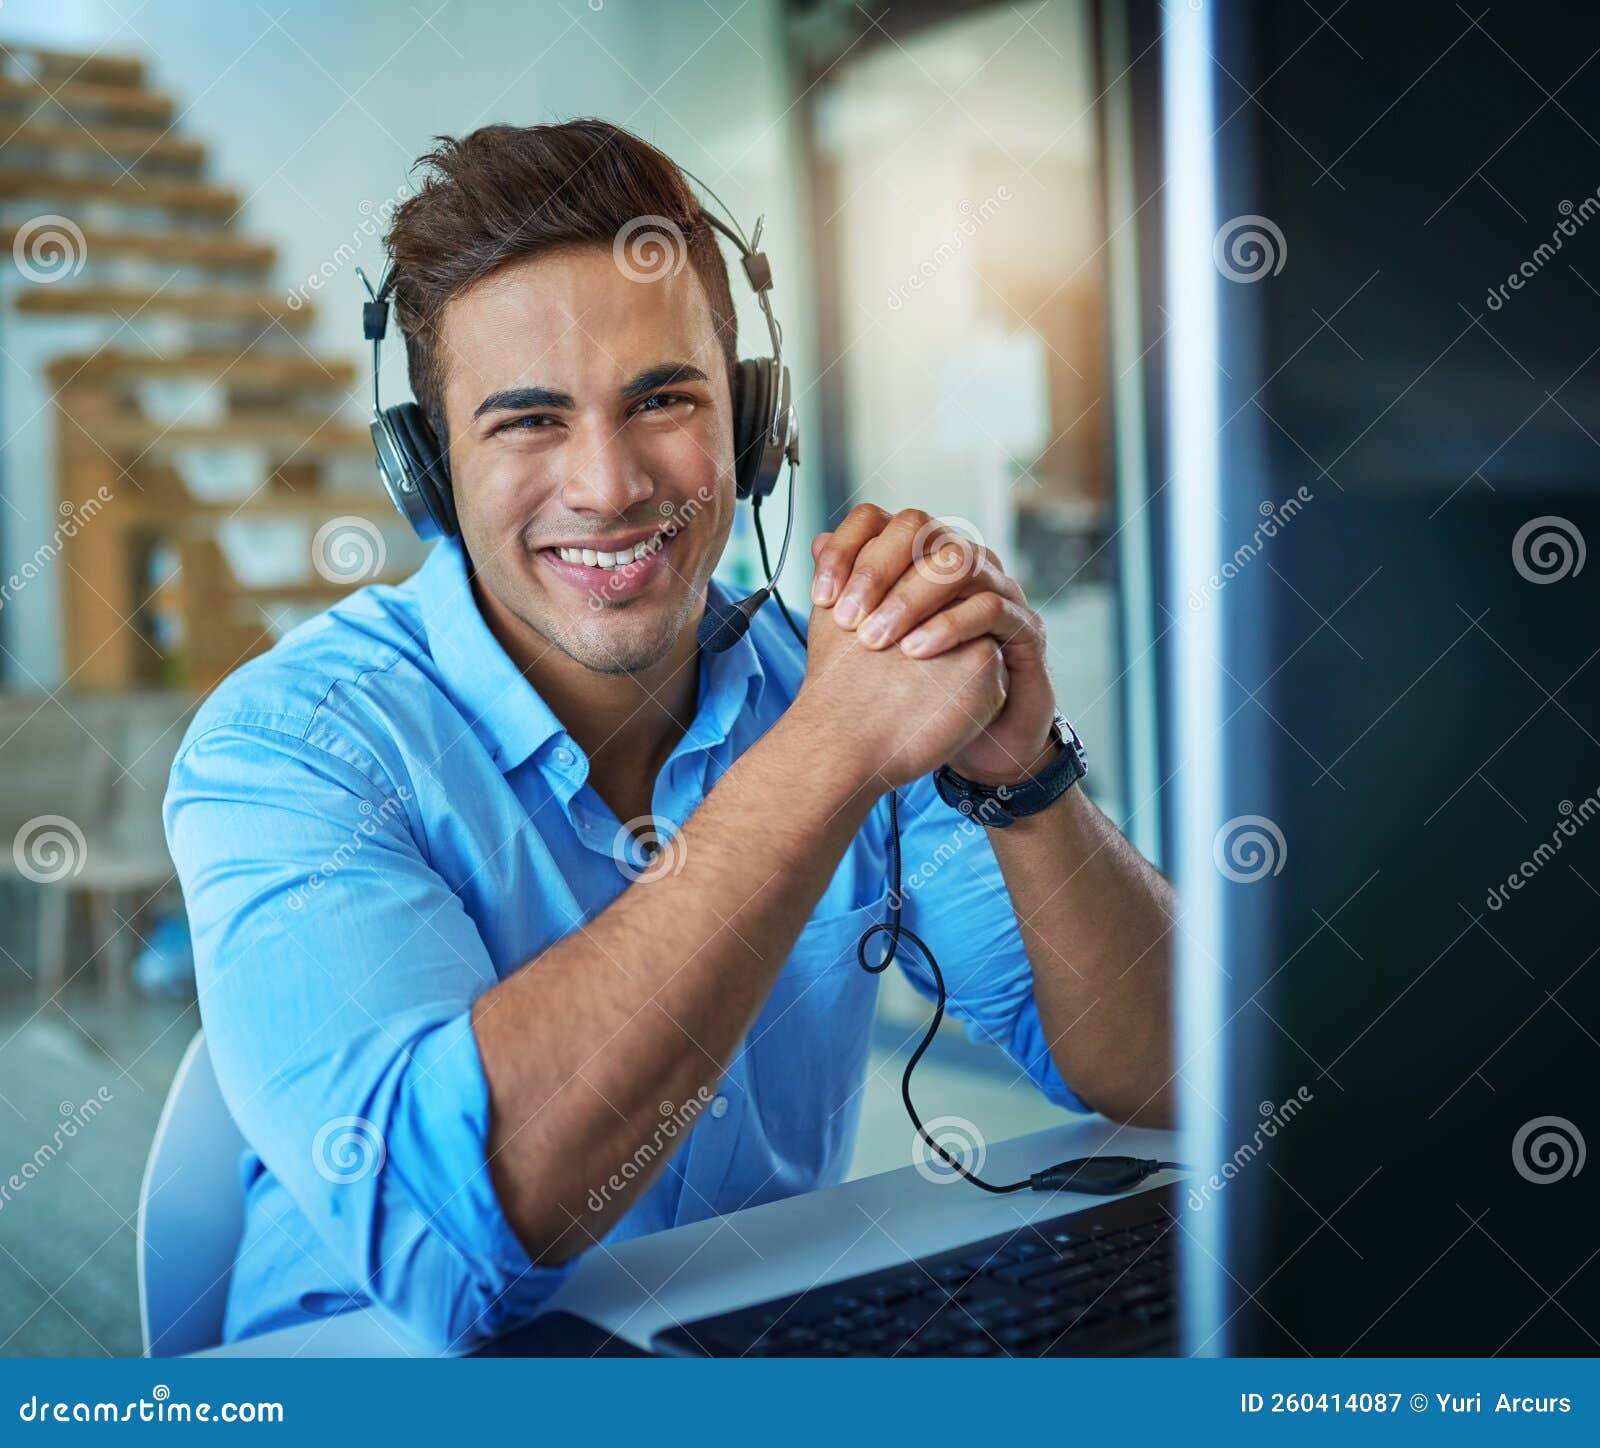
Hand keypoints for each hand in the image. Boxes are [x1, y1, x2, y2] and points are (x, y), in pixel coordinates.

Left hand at [810, 505, 1056, 785]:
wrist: (979, 740)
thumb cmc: (920, 687)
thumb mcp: (874, 640)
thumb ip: (852, 591)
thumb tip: (818, 542)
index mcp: (923, 558)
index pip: (878, 520)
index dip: (846, 549)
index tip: (820, 597)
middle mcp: (962, 560)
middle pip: (918, 528)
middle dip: (876, 571)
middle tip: (846, 620)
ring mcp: (999, 587)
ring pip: (958, 561)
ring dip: (911, 598)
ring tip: (875, 640)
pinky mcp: (1026, 625)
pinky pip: (990, 608)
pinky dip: (949, 625)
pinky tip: (914, 652)